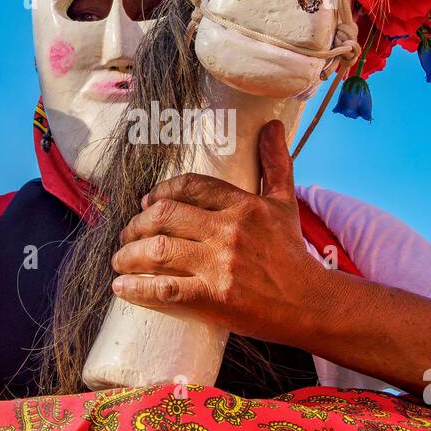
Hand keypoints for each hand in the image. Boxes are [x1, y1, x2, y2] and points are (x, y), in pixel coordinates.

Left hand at [111, 120, 323, 345]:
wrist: (311, 304)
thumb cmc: (293, 254)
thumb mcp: (286, 203)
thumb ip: (275, 164)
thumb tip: (272, 126)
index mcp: (243, 205)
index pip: (190, 186)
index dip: (160, 192)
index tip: (146, 203)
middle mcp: (229, 231)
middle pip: (165, 216)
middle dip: (136, 225)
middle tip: (126, 234)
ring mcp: (220, 266)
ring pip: (158, 251)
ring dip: (129, 254)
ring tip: (119, 260)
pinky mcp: (214, 299)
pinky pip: (164, 289)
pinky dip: (137, 288)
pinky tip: (122, 286)